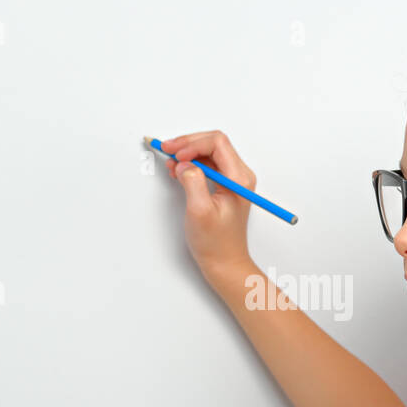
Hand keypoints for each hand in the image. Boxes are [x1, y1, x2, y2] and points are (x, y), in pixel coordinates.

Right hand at [161, 130, 255, 277]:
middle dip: (188, 145)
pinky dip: (191, 163)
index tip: (175, 154)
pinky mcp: (224, 185)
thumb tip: (184, 163)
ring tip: (170, 164)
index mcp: (239, 179)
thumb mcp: (200, 211)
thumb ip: (192, 182)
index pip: (217, 143)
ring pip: (209, 152)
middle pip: (213, 143)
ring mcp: (233, 180)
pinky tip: (178, 170)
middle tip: (167, 150)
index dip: (192, 144)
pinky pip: (208, 164)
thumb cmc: (216, 243)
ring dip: (188, 153)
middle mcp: (239, 176)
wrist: (224, 262)